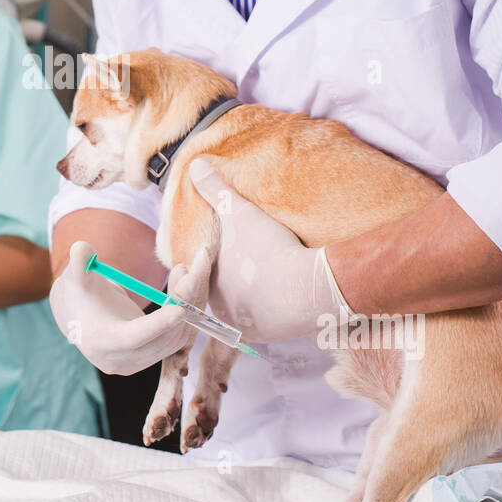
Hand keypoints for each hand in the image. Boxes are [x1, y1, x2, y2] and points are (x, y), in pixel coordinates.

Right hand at [49, 240, 196, 374]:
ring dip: (188, 305)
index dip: (157, 325)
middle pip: (161, 338)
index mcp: (101, 341)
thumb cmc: (80, 293)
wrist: (81, 317)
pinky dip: (187, 314)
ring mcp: (139, 362)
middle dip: (180, 304)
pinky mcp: (151, 357)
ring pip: (176, 338)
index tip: (180, 309)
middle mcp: (122, 359)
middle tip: (191, 273)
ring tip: (187, 273)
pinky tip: (184, 287)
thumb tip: (80, 248)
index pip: (133, 338)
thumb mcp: (77, 277)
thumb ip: (79, 264)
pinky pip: (178, 338)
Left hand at [186, 157, 354, 342]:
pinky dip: (268, 308)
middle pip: (218, 292)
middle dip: (225, 278)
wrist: (307, 289)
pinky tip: (277, 292)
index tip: (222, 248)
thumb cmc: (268, 251)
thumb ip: (216, 191)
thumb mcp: (240, 213)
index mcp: (207, 284)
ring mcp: (244, 326)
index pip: (198, 273)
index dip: (205, 259)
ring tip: (260, 274)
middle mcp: (220, 311)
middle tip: (241, 261)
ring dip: (246, 294)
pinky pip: (263, 321)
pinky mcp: (269, 335)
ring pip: (240, 308)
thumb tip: (194, 165)